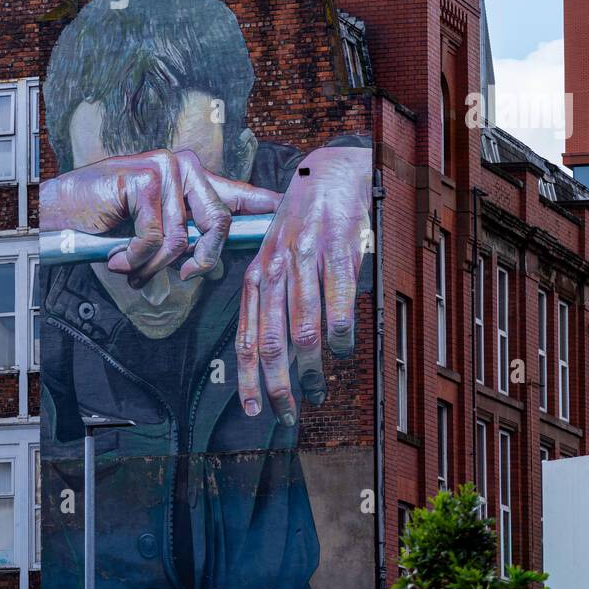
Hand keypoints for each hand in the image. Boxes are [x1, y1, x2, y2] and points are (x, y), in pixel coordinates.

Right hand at [40, 150, 280, 285]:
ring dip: (153, 266)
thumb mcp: (155, 238)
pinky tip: (116, 256)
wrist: (54, 216)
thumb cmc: (106, 227)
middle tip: (184, 276)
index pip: (238, 193)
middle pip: (219, 224)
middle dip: (202, 260)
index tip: (291, 209)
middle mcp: (185, 168)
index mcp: (192, 182)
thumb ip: (187, 242)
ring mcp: (165, 167)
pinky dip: (134, 258)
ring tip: (130, 266)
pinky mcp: (145, 176)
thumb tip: (214, 262)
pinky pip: (156, 238)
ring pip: (183, 237)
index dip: (267, 205)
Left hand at [236, 146, 370, 423]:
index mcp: (256, 274)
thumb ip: (271, 296)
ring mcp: (306, 261)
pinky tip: (343, 350)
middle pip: (270, 342)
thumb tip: (273, 349)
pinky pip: (339, 306)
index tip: (254, 410)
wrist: (329, 172)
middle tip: (286, 415)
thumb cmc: (303, 220)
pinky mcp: (337, 252)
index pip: (245, 337)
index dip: (248, 378)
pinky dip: (341, 337)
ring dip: (310, 369)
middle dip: (276, 386)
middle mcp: (275, 270)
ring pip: (302, 330)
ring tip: (317, 390)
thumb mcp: (275, 255)